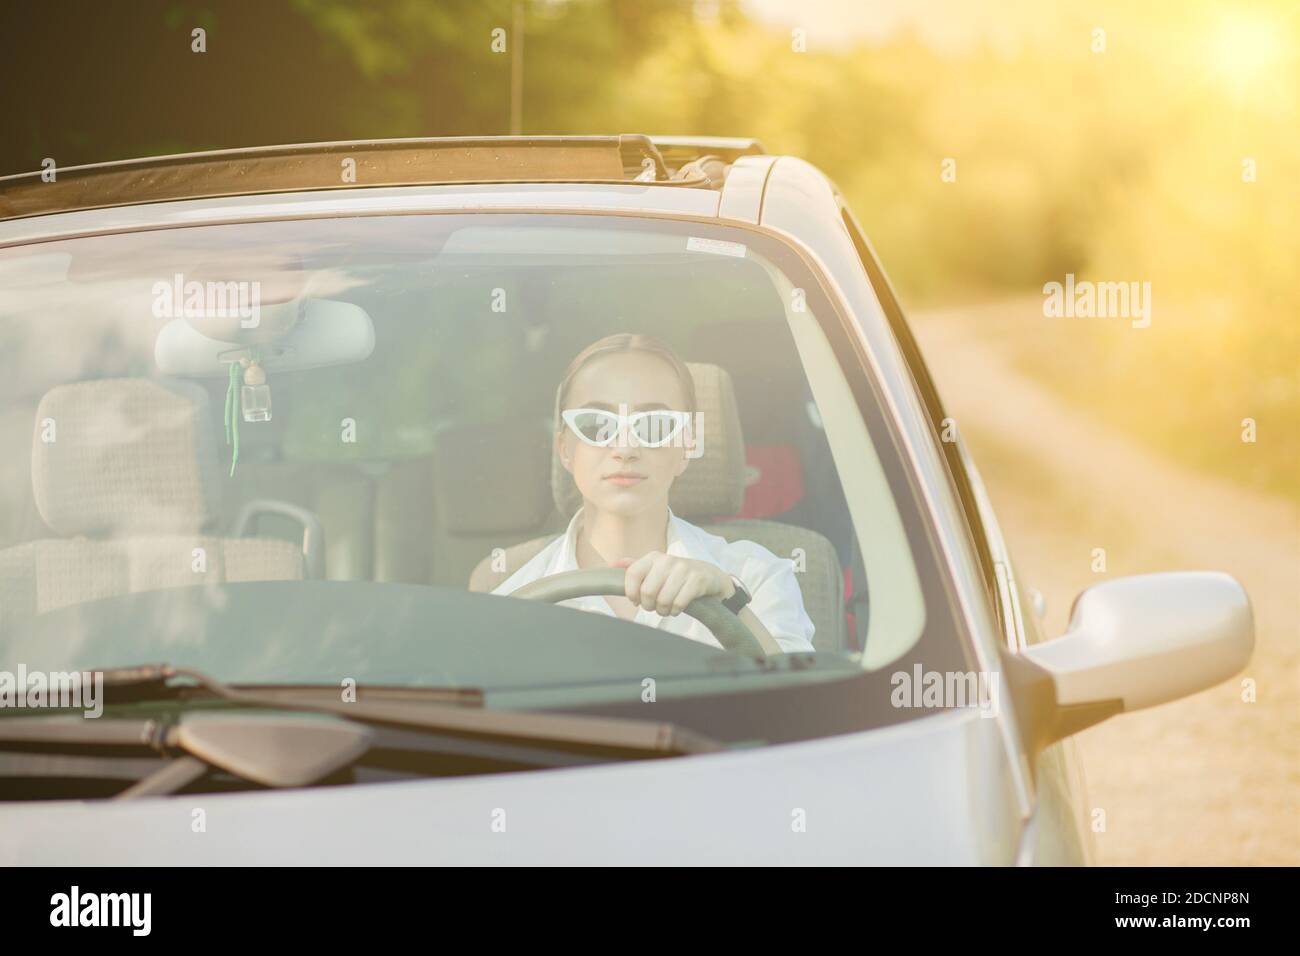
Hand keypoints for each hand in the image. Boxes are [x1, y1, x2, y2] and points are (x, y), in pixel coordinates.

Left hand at [613, 552, 733, 616]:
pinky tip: (677, 608)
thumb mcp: (655, 568)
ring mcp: (683, 569)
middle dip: (649, 606)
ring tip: (666, 608)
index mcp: (653, 557)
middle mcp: (667, 560)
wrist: (709, 575)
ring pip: (663, 600)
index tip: (636, 601)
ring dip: (663, 611)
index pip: (632, 574)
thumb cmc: (676, 575)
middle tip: (654, 607)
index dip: (631, 593)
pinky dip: (675, 611)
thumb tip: (611, 565)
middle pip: (647, 592)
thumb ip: (634, 567)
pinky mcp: (697, 581)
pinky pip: (679, 603)